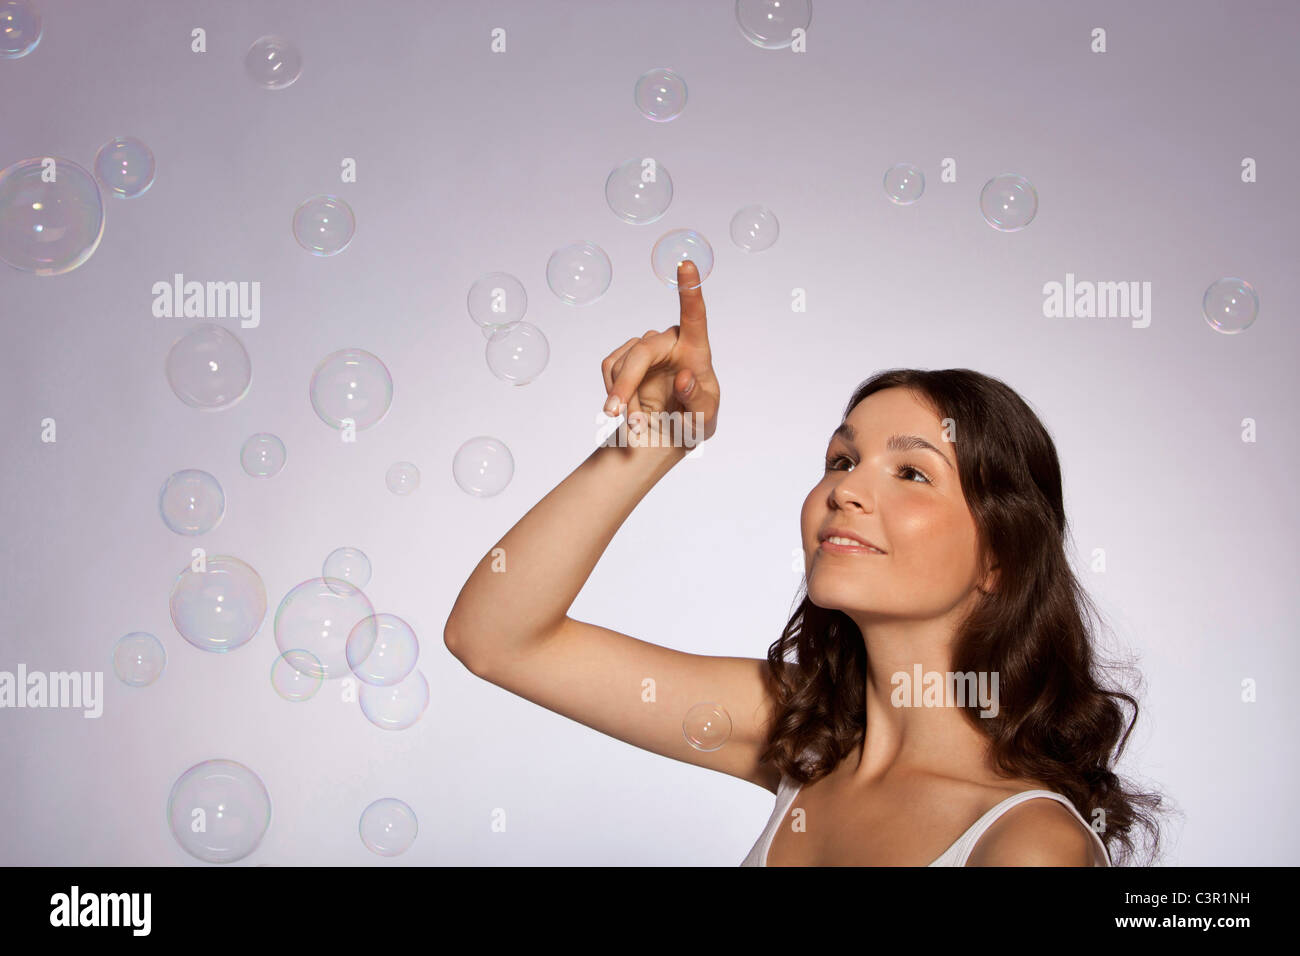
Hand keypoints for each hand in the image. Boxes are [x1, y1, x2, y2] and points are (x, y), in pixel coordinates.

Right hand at [600, 260, 719, 445]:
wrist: (667, 435)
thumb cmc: (693, 423)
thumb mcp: (703, 419)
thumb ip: (697, 399)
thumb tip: (684, 376)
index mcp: (697, 351)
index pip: (695, 316)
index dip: (690, 290)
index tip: (687, 265)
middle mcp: (670, 342)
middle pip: (643, 351)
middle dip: (627, 384)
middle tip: (615, 414)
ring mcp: (646, 348)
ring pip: (623, 365)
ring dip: (623, 399)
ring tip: (637, 424)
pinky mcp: (625, 356)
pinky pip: (611, 369)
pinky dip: (614, 394)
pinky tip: (625, 408)